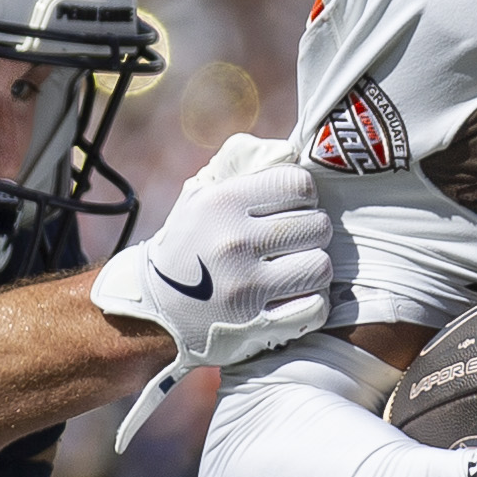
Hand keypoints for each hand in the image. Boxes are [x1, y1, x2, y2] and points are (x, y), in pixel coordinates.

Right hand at [94, 132, 335, 446]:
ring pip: (320, 266)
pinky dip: (310, 304)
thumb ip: (240, 169)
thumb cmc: (189, 246)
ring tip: (294, 270)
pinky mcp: (257, 325)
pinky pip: (314, 307)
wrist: (155, 309)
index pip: (299, 184)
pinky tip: (293, 298)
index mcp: (221, 203)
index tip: (291, 209)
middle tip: (293, 243)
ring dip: (312, 268)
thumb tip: (289, 152)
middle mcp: (233, 242)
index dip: (303, 196)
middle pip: (317, 225)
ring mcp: (246, 287)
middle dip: (310, 232)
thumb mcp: (200, 197)